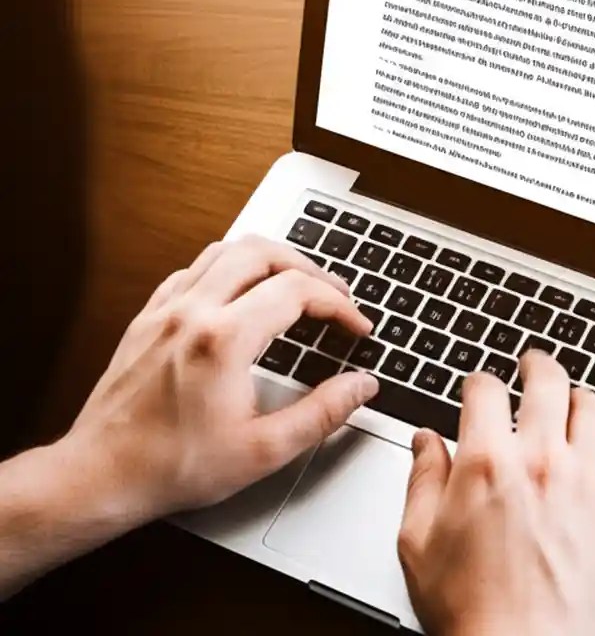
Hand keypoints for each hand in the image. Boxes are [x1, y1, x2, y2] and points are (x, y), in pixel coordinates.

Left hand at [63, 236, 377, 521]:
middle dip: (309, 267)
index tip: (356, 326)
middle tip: (334, 295)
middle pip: (262, 252)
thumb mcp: (264, 450)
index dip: (339, 304)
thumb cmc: (173, 467)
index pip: (297, 291)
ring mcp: (165, 312)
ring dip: (269, 259)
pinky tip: (241, 294)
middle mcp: (192, 313)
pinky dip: (228, 270)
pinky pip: (192, 270)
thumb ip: (322, 413)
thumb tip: (361, 386)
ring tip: (296, 283)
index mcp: (224, 341)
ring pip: (224, 250)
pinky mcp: (147, 319)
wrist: (101, 477)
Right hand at [398, 352, 594, 635]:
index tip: (479, 387)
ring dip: (578, 396)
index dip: (478, 381)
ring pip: (594, 409)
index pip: (485, 389)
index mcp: (486, 463)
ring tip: (570, 397)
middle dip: (536, 364)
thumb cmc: (470, 608)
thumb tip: (426, 442)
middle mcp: (540, 462)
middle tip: (532, 363)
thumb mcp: (418, 541)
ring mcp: (584, 482)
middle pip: (548, 381)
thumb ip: (422, 481)